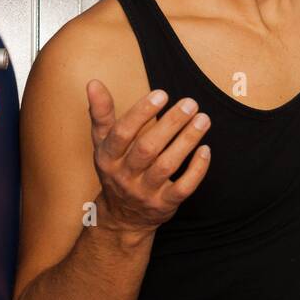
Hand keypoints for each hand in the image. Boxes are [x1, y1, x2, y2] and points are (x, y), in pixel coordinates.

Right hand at [86, 80, 211, 236]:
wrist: (123, 217)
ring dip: (187, 141)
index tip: (162, 94)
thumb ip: (101, 113)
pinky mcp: (164, 204)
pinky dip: (197, 169)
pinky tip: (206, 149)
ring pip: (167, 166)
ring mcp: (145, 192)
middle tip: (190, 103)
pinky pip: (183, 187)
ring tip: (203, 119)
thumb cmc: (116, 169)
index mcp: (108, 157)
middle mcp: (124, 175)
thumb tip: (93, 82)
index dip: (141, 113)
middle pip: (147, 148)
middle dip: (170, 124)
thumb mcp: (103, 144)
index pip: (122, 133)